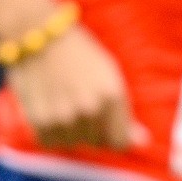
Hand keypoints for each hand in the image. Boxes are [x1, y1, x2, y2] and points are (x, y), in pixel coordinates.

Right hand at [4, 25, 144, 149]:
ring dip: (71, 129)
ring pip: (72, 142)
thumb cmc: (81, 56)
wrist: (41, 37)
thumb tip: (141, 142)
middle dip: (93, 128)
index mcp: (112, 95)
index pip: (119, 141)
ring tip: (66, 102)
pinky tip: (51, 108)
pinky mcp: (40, 120)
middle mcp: (89, 109)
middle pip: (96, 142)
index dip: (116, 135)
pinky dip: (51, 130)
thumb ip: (124, 114)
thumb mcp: (110, 78)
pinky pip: (50, 140)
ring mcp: (64, 116)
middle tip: (82, 101)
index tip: (110, 125)